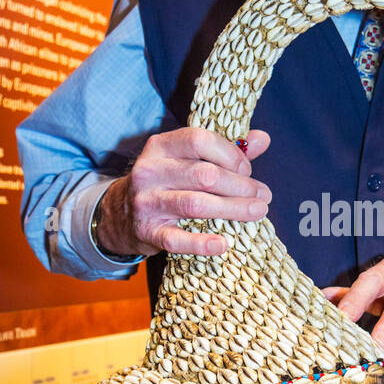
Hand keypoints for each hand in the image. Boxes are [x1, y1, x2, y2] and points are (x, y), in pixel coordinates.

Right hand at [95, 127, 270, 257]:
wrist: (120, 214)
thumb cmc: (166, 181)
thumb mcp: (187, 159)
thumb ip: (225, 149)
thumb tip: (262, 139)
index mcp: (161, 146)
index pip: (199, 140)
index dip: (230, 155)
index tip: (247, 171)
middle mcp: (150, 171)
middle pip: (204, 175)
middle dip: (240, 186)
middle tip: (263, 196)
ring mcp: (146, 202)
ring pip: (195, 204)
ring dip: (233, 209)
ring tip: (257, 212)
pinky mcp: (147, 231)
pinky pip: (177, 239)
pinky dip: (201, 243)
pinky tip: (223, 244)